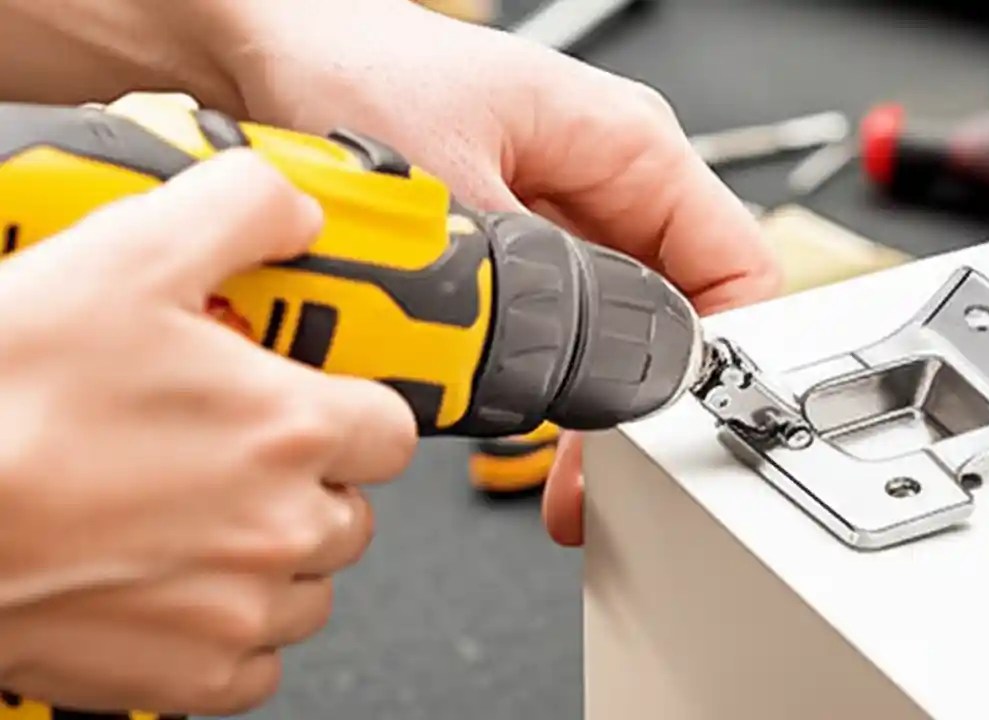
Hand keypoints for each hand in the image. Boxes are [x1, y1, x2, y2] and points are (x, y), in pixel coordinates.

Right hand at [0, 151, 416, 715]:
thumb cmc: (1, 396)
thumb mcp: (124, 254)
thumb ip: (238, 212)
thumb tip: (297, 210)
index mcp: (290, 429)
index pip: (392, 428)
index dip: (355, 407)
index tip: (317, 400)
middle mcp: (281, 527)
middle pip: (353, 507)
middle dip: (311, 478)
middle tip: (240, 451)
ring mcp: (237, 609)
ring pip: (311, 584)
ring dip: (276, 552)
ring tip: (202, 512)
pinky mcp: (185, 678)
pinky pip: (255, 665)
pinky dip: (230, 631)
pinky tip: (177, 584)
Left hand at [220, 0, 781, 545]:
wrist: (266, 52)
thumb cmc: (349, 68)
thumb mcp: (452, 192)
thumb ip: (534, 284)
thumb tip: (598, 367)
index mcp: (629, 147)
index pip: (737, 267)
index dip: (721, 357)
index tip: (678, 425)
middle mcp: (608, 184)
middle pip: (678, 318)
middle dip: (643, 405)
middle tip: (596, 477)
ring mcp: (564, 216)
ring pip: (620, 331)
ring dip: (592, 401)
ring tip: (558, 467)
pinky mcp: (517, 246)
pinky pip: (562, 327)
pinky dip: (546, 381)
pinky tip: (516, 418)